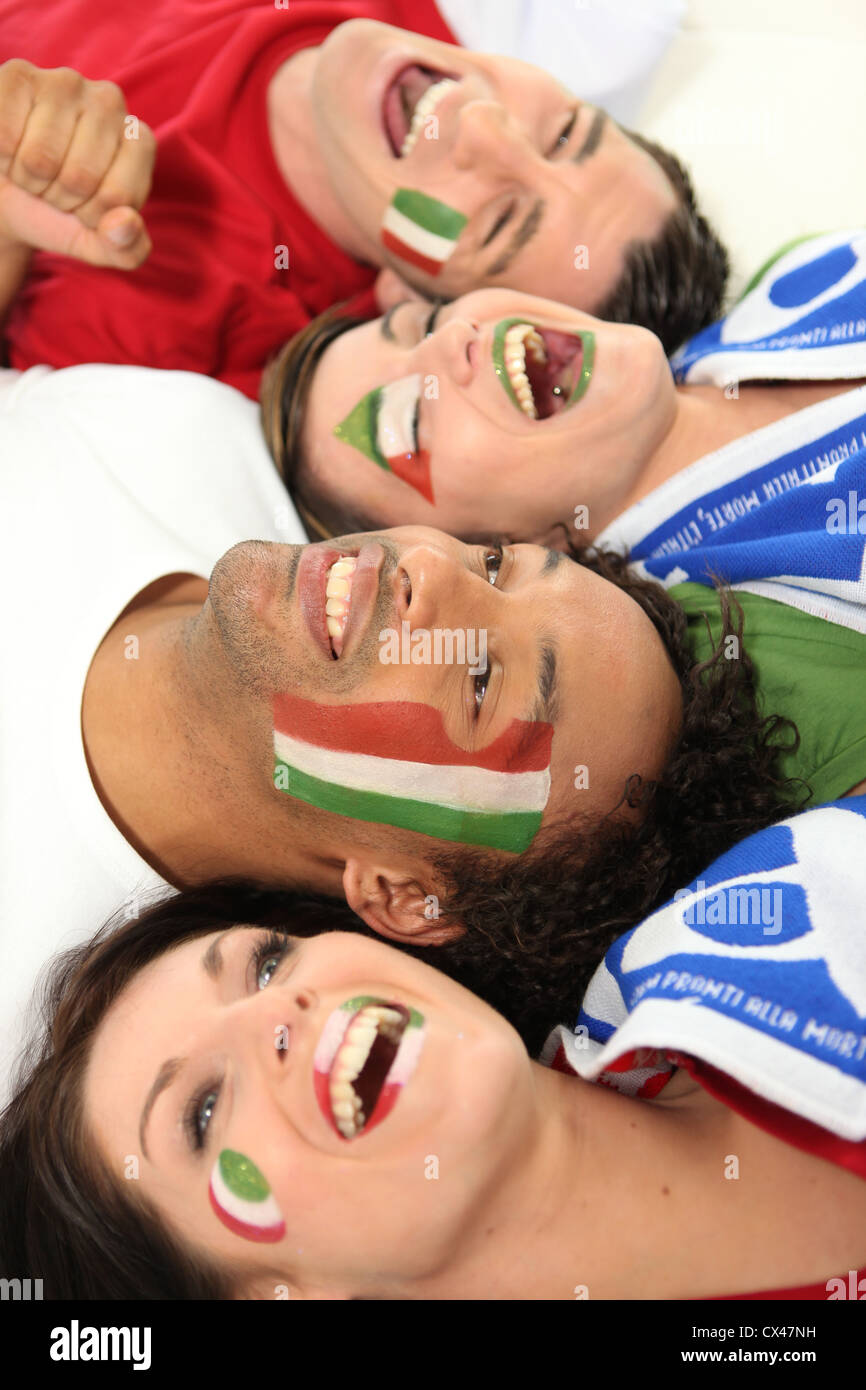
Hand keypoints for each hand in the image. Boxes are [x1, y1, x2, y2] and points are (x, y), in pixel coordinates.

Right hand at [0, 59, 154, 267]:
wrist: (9, 194)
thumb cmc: (60, 211)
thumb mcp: (96, 243)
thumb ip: (126, 249)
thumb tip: (125, 224)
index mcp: (140, 142)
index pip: (117, 197)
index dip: (91, 215)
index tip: (84, 206)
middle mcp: (110, 102)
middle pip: (79, 178)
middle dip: (59, 198)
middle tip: (53, 186)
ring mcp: (66, 82)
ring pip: (39, 159)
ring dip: (27, 179)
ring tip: (31, 168)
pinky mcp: (19, 75)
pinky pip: (6, 138)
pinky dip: (2, 158)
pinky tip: (8, 146)